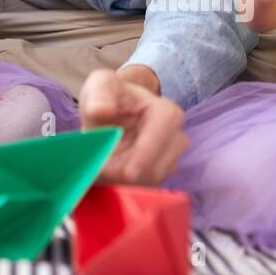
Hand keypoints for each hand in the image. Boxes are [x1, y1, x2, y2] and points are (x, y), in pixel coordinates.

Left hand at [79, 68, 186, 185]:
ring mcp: (171, 158)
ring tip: (102, 167)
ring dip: (125, 181)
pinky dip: (126, 186)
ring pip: (151, 180)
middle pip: (159, 166)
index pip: (163, 136)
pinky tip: (111, 173)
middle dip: (129, 174)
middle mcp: (176, 137)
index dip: (145, 155)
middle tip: (99, 171)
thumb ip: (100, 94)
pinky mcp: (161, 175)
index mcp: (167, 112)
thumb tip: (101, 110)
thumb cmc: (111, 96)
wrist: (116, 110)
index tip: (126, 172)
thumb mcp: (101, 85)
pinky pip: (145, 189)